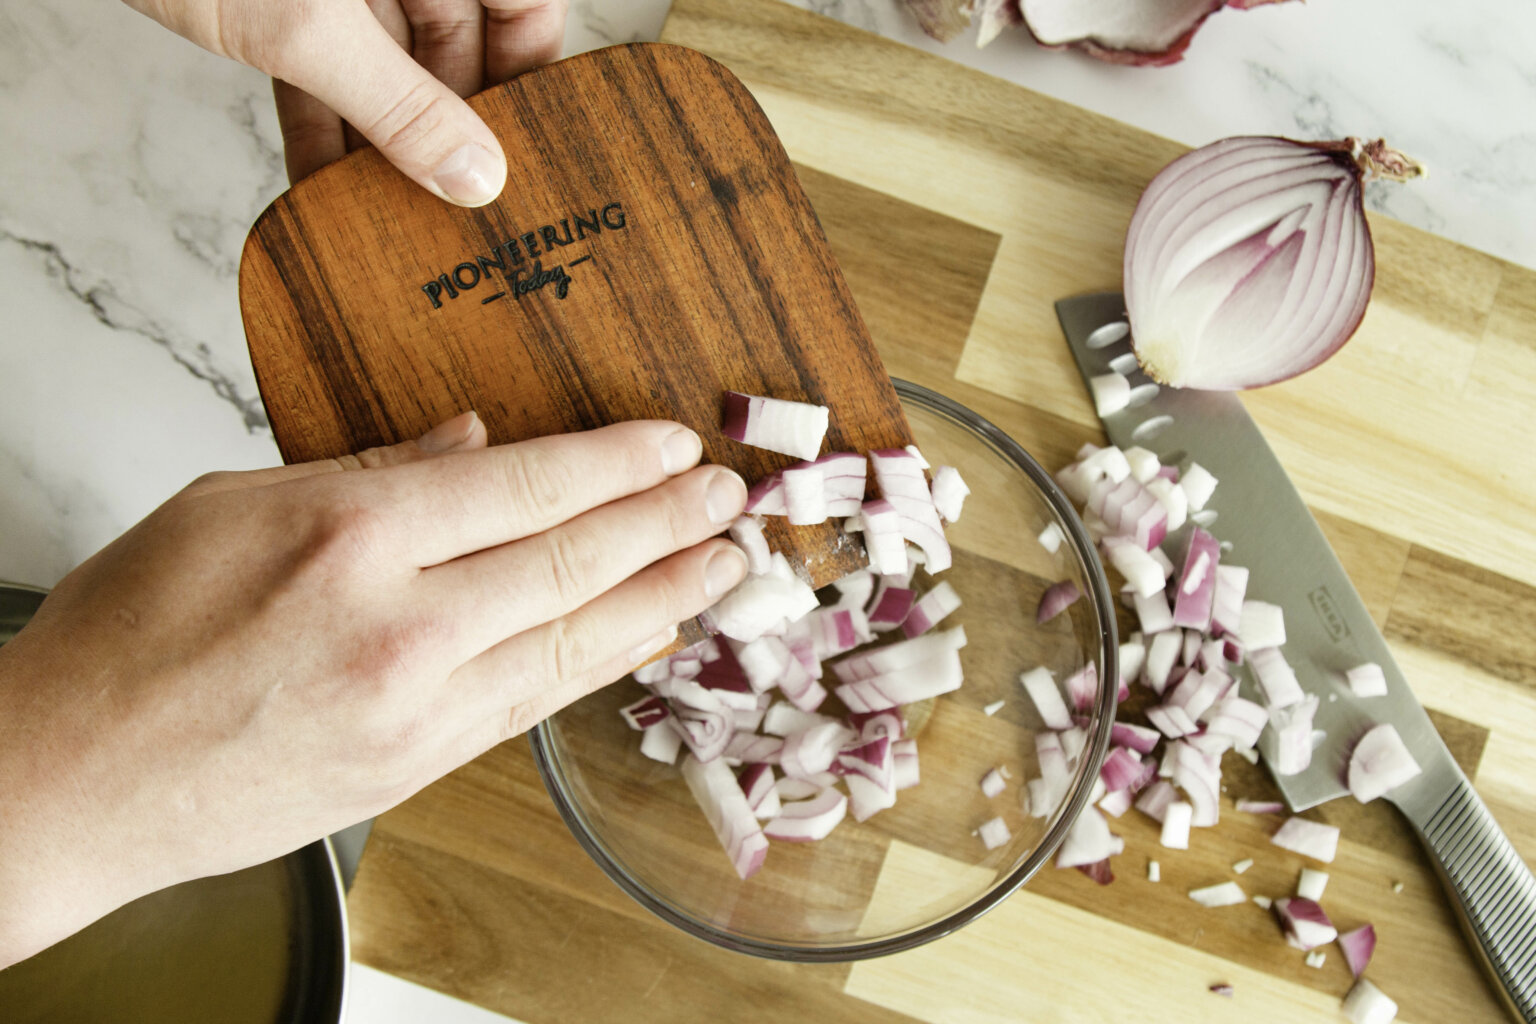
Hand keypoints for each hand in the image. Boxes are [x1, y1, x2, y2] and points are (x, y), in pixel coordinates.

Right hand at [0, 412, 748, 966]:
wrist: (72, 783)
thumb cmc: (131, 636)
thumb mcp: (232, 504)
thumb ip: (368, 466)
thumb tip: (471, 440)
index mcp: (350, 533)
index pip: (525, 483)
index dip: (616, 461)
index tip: (674, 445)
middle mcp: (401, 620)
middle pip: (573, 558)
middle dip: (668, 523)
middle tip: (731, 499)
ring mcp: (418, 704)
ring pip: (575, 638)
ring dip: (664, 596)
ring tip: (724, 564)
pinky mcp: (420, 765)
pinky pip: (539, 701)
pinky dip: (604, 663)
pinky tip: (650, 636)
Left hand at [122, 0, 569, 204]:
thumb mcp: (308, 25)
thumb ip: (397, 104)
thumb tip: (474, 176)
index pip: (525, 8)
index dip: (531, 80)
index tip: (528, 158)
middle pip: (459, 41)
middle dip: (452, 126)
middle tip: (459, 207)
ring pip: (390, 61)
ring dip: (384, 138)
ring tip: (392, 215)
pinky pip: (325, 64)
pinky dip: (325, 118)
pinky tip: (325, 184)